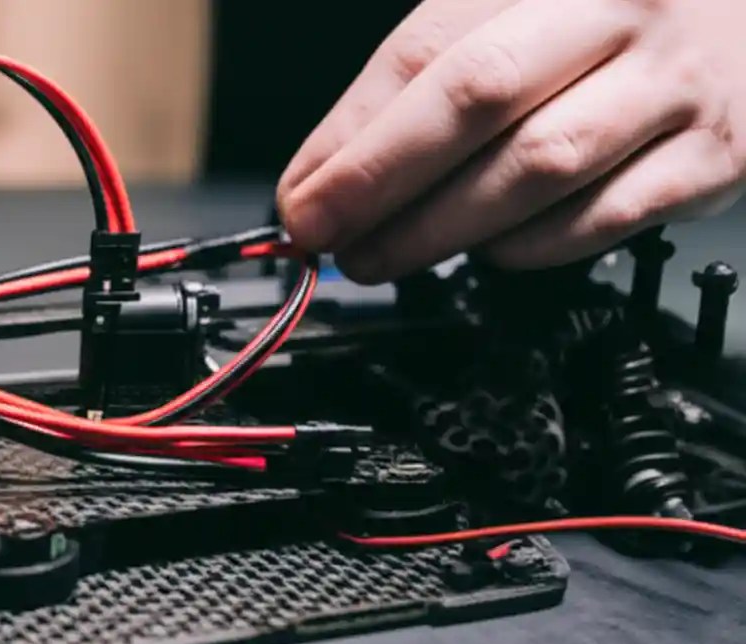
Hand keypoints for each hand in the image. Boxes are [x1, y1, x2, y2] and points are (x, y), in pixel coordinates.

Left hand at [277, 0, 745, 282]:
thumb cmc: (618, 10)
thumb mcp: (521, 2)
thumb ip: (433, 66)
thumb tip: (331, 165)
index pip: (425, 53)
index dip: (349, 136)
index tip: (300, 195)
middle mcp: (623, 10)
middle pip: (475, 102)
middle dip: (377, 184)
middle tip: (322, 234)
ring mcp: (677, 84)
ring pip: (535, 170)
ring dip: (437, 231)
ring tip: (378, 256)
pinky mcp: (716, 155)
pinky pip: (601, 220)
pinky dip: (526, 247)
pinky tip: (483, 252)